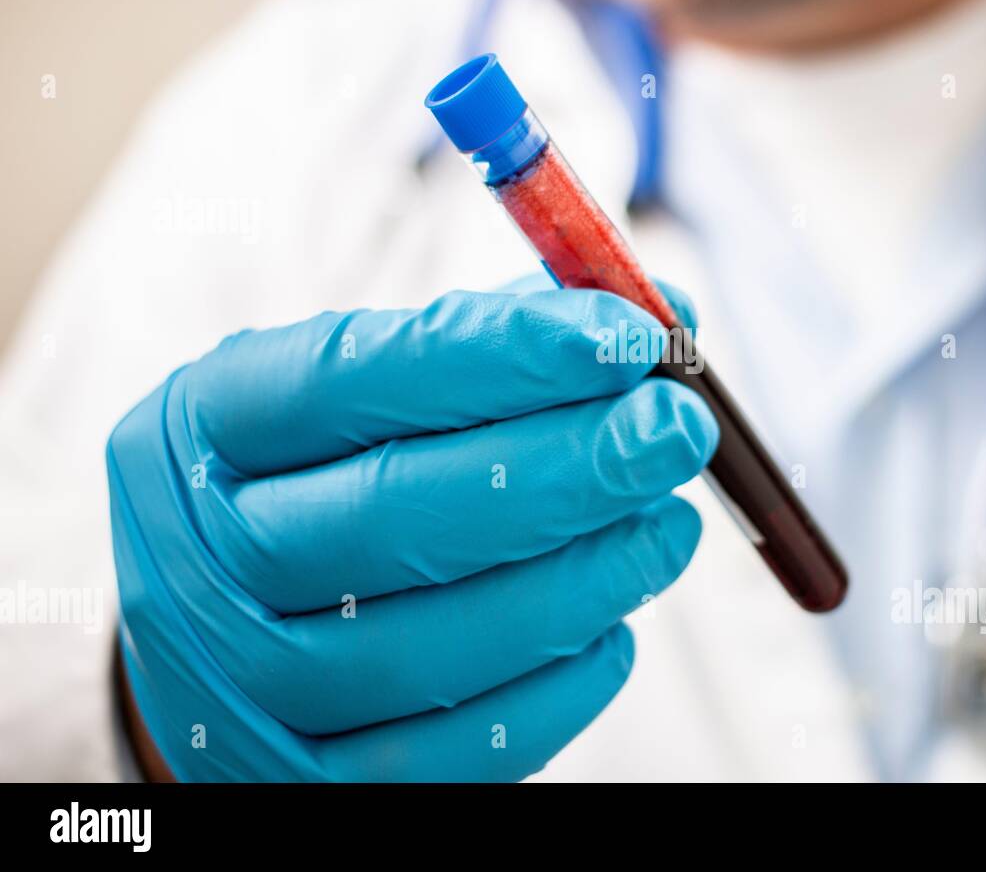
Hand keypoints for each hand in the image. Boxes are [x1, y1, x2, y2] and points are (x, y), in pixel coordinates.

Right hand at [108, 287, 716, 779]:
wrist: (220, 636)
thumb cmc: (315, 479)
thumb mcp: (358, 393)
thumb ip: (495, 344)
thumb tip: (659, 313)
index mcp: (200, 432)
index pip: (352, 377)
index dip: (501, 355)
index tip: (628, 336)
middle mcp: (198, 562)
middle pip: (395, 514)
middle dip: (565, 466)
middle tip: (677, 428)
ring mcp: (245, 688)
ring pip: (435, 645)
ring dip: (584, 580)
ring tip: (670, 525)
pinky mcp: (312, 782)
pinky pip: (458, 749)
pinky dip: (560, 686)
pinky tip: (616, 626)